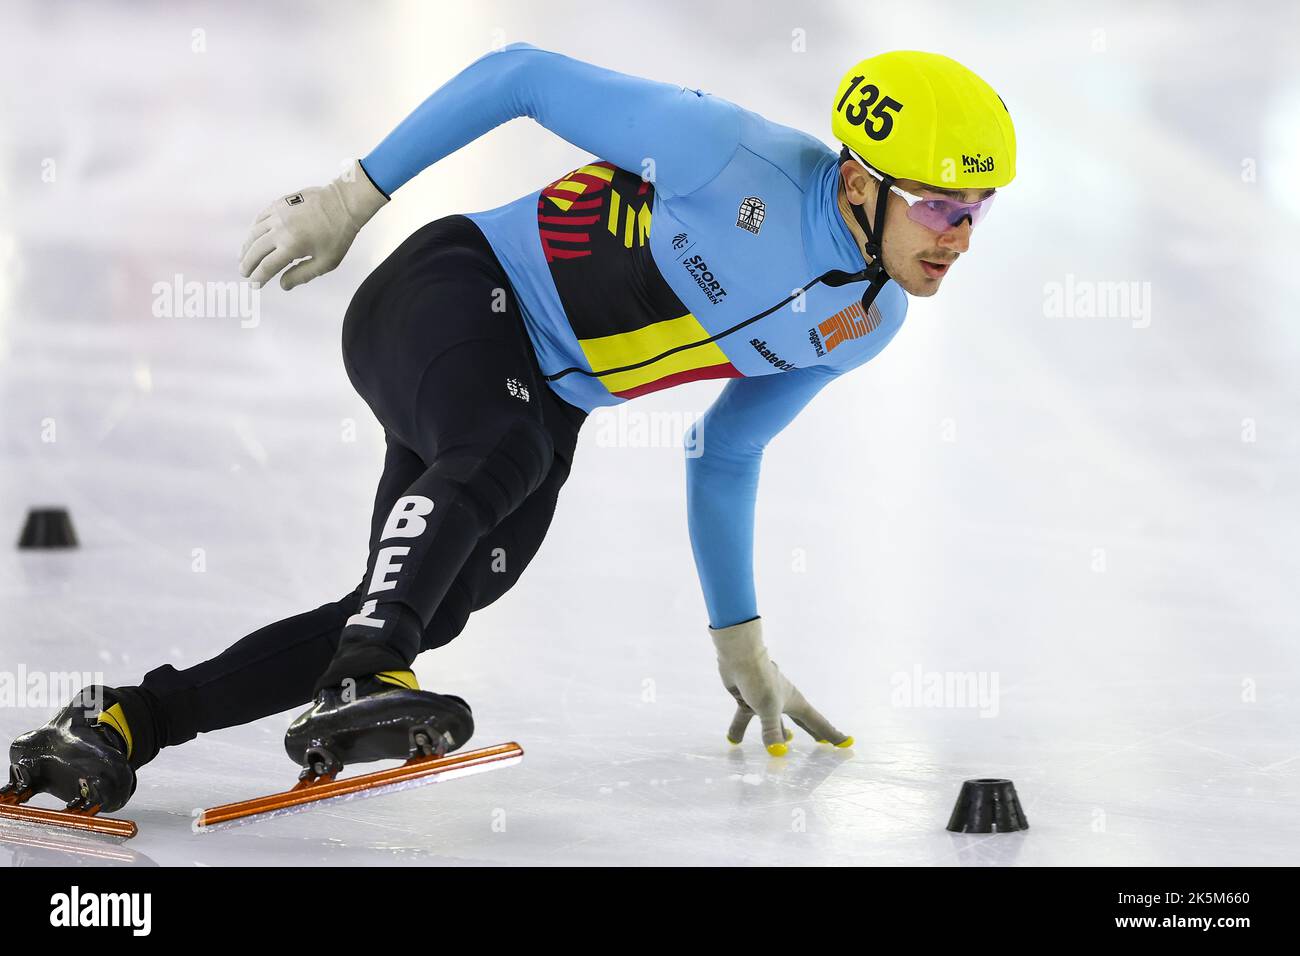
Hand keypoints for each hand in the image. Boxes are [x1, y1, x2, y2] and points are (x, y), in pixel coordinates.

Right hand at [239, 159, 387, 290]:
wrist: (343, 204)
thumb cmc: (338, 235)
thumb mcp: (326, 262)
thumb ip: (302, 275)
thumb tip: (282, 285)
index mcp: (292, 246)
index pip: (267, 266)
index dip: (258, 277)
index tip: (254, 285)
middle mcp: (280, 229)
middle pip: (256, 250)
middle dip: (248, 264)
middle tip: (244, 273)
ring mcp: (278, 214)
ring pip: (254, 233)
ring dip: (246, 247)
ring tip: (243, 257)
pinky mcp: (279, 203)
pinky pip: (260, 218)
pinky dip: (253, 230)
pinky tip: (252, 237)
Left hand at [710, 616, 852, 755]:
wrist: (738, 656)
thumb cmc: (759, 679)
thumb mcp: (767, 708)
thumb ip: (772, 731)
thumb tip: (778, 753)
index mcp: (794, 702)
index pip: (817, 722)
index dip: (831, 734)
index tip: (847, 743)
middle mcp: (782, 701)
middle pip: (799, 722)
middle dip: (809, 732)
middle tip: (821, 742)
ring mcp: (764, 699)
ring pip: (770, 722)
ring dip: (774, 734)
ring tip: (777, 749)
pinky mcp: (747, 698)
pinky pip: (745, 718)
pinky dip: (740, 729)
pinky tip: (733, 741)